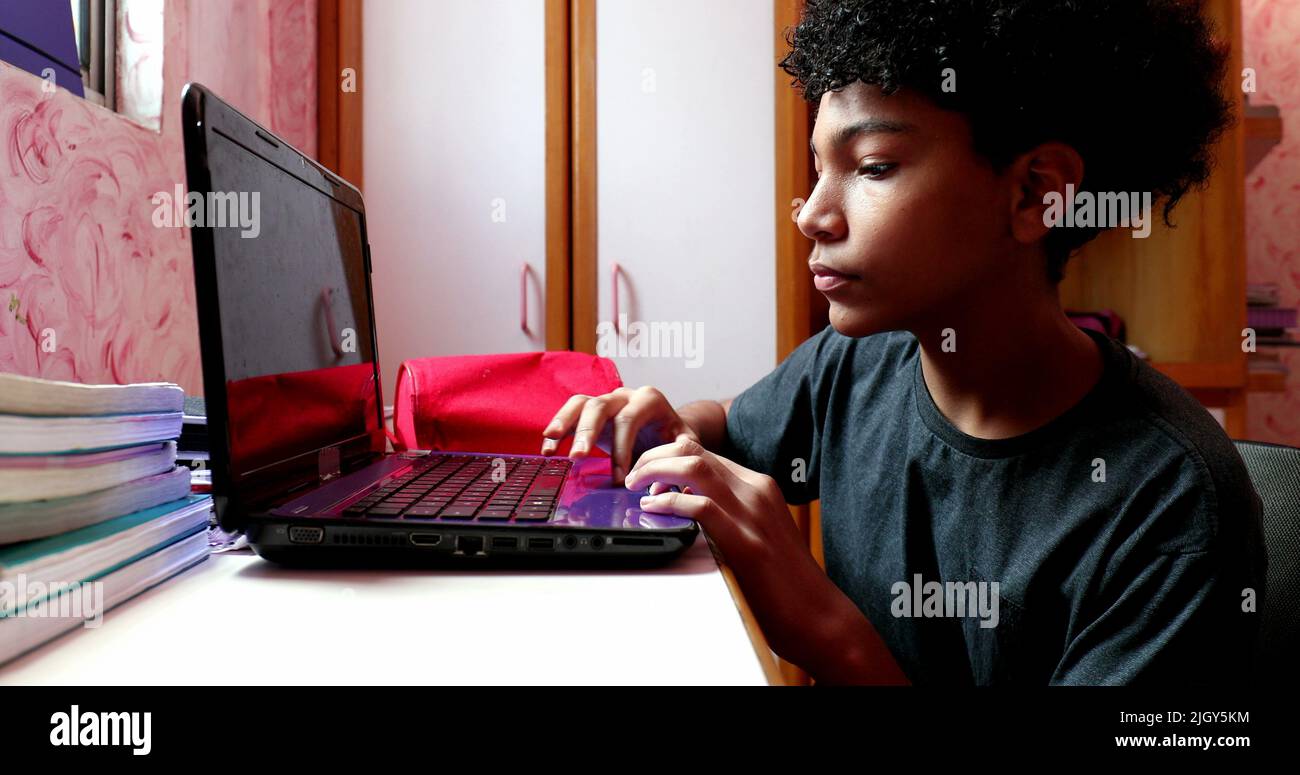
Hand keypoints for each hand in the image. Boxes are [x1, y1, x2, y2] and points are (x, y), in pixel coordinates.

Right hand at [540, 386, 698, 484]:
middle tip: (579, 457)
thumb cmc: (675, 439)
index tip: (619, 478)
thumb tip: (668, 478)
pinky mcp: (591, 412)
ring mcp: (606, 401)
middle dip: (588, 432)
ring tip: (551, 446)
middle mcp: (625, 396)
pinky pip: (570, 414)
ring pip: (580, 404)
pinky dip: (558, 429)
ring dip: (565, 425)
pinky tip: (547, 448)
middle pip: (600, 406)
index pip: (629, 420)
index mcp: (649, 400)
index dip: (622, 449)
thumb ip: (680, 457)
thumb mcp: (686, 445)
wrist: (668, 429)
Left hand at [624, 437, 909, 684]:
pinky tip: (654, 508)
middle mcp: (757, 491)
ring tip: (636, 487)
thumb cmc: (786, 582)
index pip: (705, 452)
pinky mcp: (746, 542)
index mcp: (760, 487)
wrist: (818, 615)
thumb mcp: (757, 532)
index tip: (648, 472)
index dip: (668, 456)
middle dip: (654, 457)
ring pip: (694, 467)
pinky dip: (669, 502)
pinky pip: (699, 506)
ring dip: (655, 471)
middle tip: (632, 477)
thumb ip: (729, 513)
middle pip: (694, 451)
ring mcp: (753, 513)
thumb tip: (687, 505)